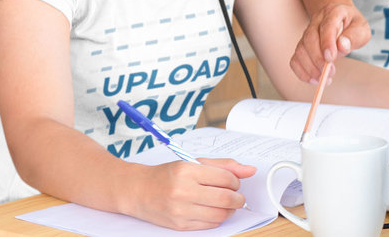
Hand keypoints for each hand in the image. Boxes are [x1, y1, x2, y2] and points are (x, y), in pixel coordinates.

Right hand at [128, 158, 255, 230]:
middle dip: (237, 198)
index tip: (234, 181)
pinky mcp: (180, 226)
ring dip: (229, 209)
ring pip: (220, 214)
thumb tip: (250, 170)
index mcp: (188, 171)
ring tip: (225, 202)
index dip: (235, 181)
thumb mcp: (194, 163)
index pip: (225, 178)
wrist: (138, 190)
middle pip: (226, 199)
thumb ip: (224, 165)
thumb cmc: (167, 174)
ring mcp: (181, 211)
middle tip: (236, 195)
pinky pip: (209, 225)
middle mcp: (183, 191)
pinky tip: (212, 210)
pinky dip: (217, 218)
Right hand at [289, 1, 370, 83]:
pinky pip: (295, 59)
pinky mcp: (302, 45)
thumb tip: (342, 46)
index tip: (330, 58)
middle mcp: (317, 21)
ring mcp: (307, 32)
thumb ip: (354, 37)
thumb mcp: (361, 28)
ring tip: (324, 78)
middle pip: (309, 39)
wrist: (340, 17)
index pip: (327, 26)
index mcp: (333, 12)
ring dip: (310, 68)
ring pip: (300, 50)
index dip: (326, 42)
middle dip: (317, 59)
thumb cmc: (351, 25)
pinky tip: (314, 79)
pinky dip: (302, 72)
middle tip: (329, 73)